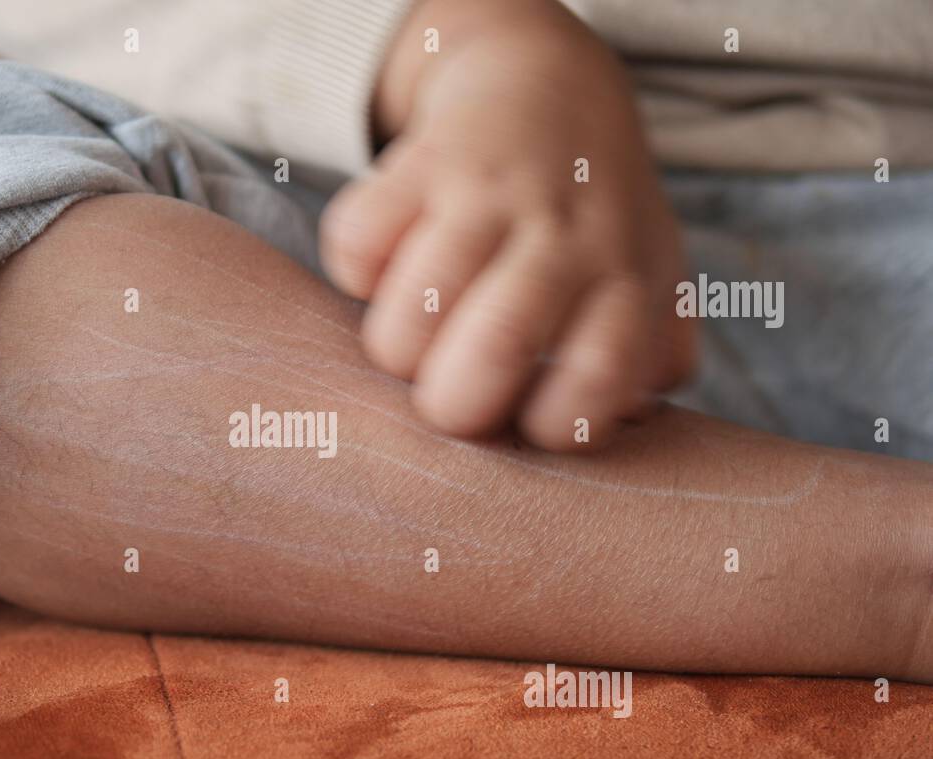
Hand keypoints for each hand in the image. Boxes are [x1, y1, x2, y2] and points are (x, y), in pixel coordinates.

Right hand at [320, 0, 694, 450]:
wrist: (546, 83)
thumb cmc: (594, 216)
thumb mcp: (651, 276)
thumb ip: (651, 360)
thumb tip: (622, 426)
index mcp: (626, 282)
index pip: (594, 385)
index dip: (546, 426)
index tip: (524, 418)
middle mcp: (565, 237)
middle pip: (493, 352)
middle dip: (450, 407)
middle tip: (446, 398)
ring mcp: (491, 194)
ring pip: (411, 315)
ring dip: (395, 349)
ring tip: (410, 341)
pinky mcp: (422, 162)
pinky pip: (358, 247)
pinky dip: (356, 275)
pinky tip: (388, 270)